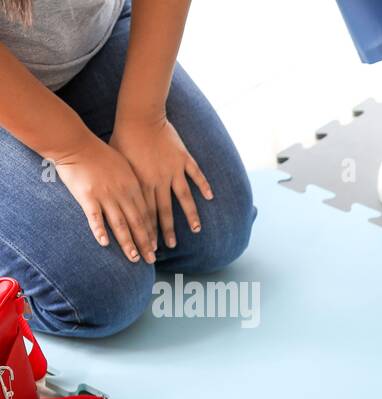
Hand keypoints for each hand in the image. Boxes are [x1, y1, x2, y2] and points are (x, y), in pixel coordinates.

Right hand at [53, 134, 156, 262]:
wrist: (76, 143)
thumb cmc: (99, 153)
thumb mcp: (124, 165)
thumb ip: (132, 182)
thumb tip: (139, 196)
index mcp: (134, 185)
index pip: (146, 213)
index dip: (152, 232)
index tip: (157, 246)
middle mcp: (123, 193)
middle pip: (138, 222)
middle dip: (146, 243)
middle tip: (151, 259)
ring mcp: (105, 195)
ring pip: (120, 224)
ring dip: (128, 243)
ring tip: (135, 258)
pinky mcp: (87, 196)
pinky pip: (95, 217)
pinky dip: (100, 230)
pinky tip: (105, 243)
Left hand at [111, 117, 212, 250]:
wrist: (138, 116)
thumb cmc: (123, 137)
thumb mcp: (117, 162)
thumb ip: (123, 181)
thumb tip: (118, 198)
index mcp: (141, 182)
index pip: (145, 212)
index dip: (148, 230)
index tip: (150, 245)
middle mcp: (158, 180)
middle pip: (164, 210)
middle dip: (166, 230)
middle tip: (170, 246)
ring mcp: (173, 170)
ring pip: (183, 198)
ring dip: (190, 215)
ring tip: (196, 230)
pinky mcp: (182, 159)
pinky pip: (195, 175)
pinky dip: (203, 186)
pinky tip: (210, 197)